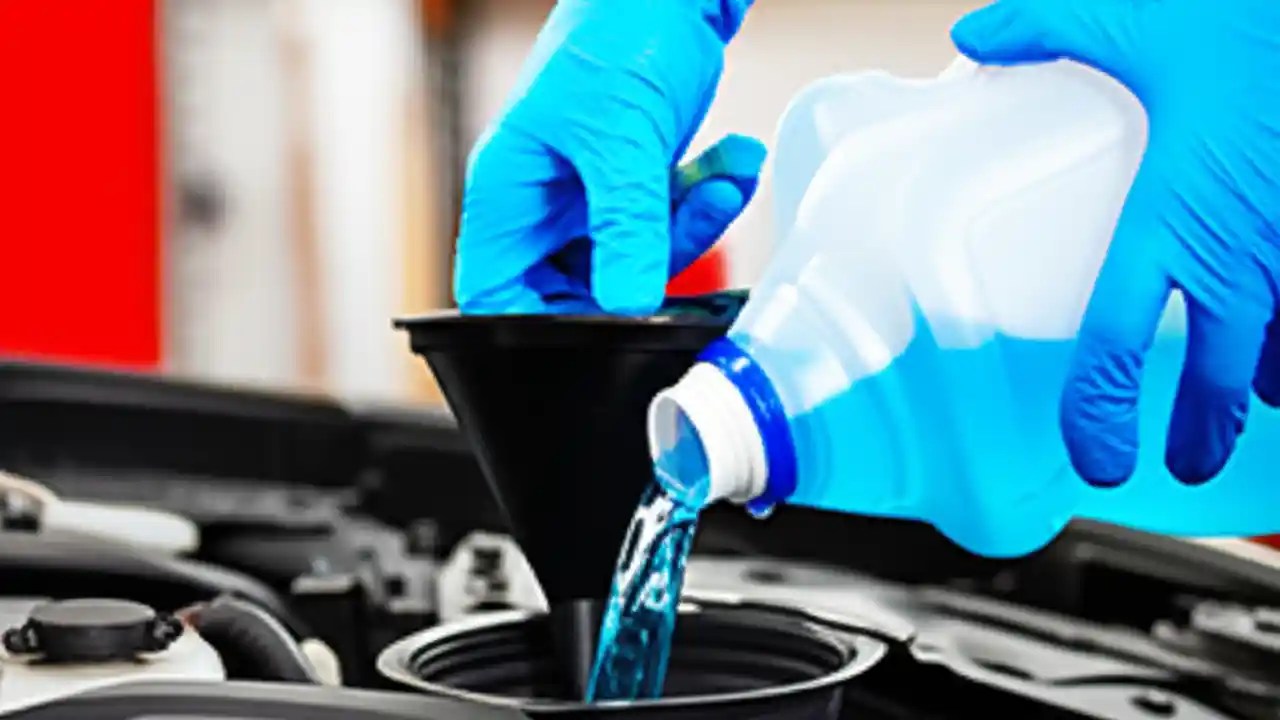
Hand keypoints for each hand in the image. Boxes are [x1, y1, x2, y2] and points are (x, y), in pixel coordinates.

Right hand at [455, 0, 757, 315]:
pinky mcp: (636, 179)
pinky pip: (669, 219)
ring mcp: (591, 192)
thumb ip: (629, 228)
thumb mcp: (622, 141)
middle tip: (678, 255)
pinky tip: (731, 163)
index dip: (533, 325)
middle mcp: (543, 200)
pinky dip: (706, 199)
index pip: (494, 290)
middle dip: (639, 275)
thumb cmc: (618, 32)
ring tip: (723, 183)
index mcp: (507, 192)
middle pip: (578, 286)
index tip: (595, 335)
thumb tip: (630, 304)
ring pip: (636, 257)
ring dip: (690, 230)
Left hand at [952, 0, 1279, 486]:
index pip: (1115, 347)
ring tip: (1242, 414)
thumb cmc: (1254, 23)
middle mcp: (1240, 256)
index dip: (1099, 415)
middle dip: (1198, 435)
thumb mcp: (1141, 25)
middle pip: (1215, 384)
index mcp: (1173, 221)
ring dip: (1258, 392)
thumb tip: (977, 32)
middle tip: (1182, 464)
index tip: (1096, 455)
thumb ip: (1051, 33)